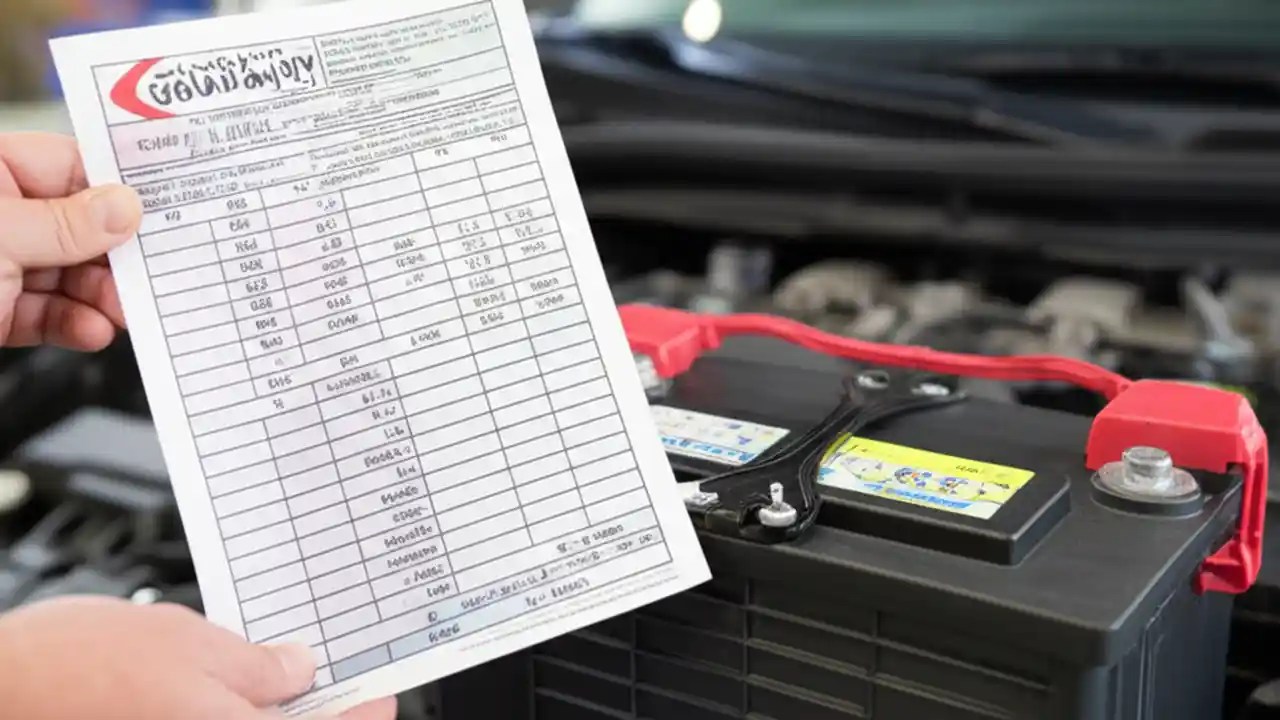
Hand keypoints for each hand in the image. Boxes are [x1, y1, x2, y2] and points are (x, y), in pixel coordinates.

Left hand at [0, 132, 141, 350]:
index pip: (70, 168)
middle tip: (147, 277)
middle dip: (113, 257)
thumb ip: (67, 223)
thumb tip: (124, 206)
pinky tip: (90, 331)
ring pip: (64, 275)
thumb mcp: (0, 237)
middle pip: (75, 227)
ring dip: (99, 298)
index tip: (162, 214)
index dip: (118, 192)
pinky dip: (71, 325)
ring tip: (122, 313)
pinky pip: (42, 313)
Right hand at [0, 596, 396, 719]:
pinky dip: (225, 714)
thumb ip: (256, 665)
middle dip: (313, 710)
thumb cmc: (74, 669)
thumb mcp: (189, 642)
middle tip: (328, 679)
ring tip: (281, 676)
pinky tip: (226, 690)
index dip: (363, 714)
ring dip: (266, 710)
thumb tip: (296, 671)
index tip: (383, 696)